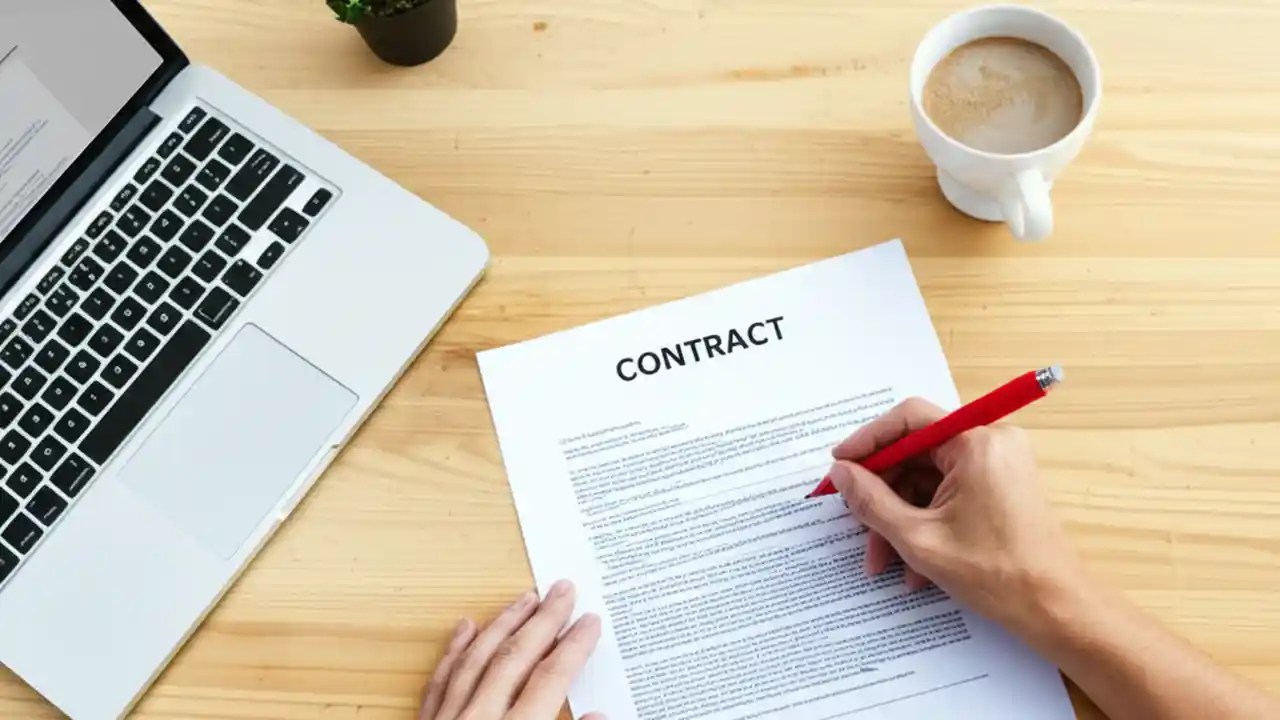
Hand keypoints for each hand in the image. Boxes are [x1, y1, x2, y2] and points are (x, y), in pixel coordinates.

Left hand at [421, 580, 603, 719]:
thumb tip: (598, 714)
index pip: (550, 680)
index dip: (573, 648)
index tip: (589, 622)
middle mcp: (480, 719)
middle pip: (515, 658)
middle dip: (543, 621)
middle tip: (562, 590)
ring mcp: (449, 719)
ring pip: (477, 660)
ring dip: (503, 625)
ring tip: (524, 599)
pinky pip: (440, 680)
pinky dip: (455, 652)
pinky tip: (466, 627)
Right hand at [828, 398, 1085, 636]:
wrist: (1056, 608)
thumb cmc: (998, 575)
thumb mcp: (918, 538)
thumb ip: (871, 501)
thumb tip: (840, 474)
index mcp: (976, 443)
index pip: (908, 419)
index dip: (867, 441)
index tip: (839, 466)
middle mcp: (991, 442)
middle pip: (915, 453)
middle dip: (883, 495)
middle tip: (857, 526)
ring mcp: (998, 463)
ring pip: (927, 479)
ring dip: (901, 517)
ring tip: (885, 560)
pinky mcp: (1000, 485)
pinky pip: (948, 492)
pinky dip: (925, 522)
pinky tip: (914, 564)